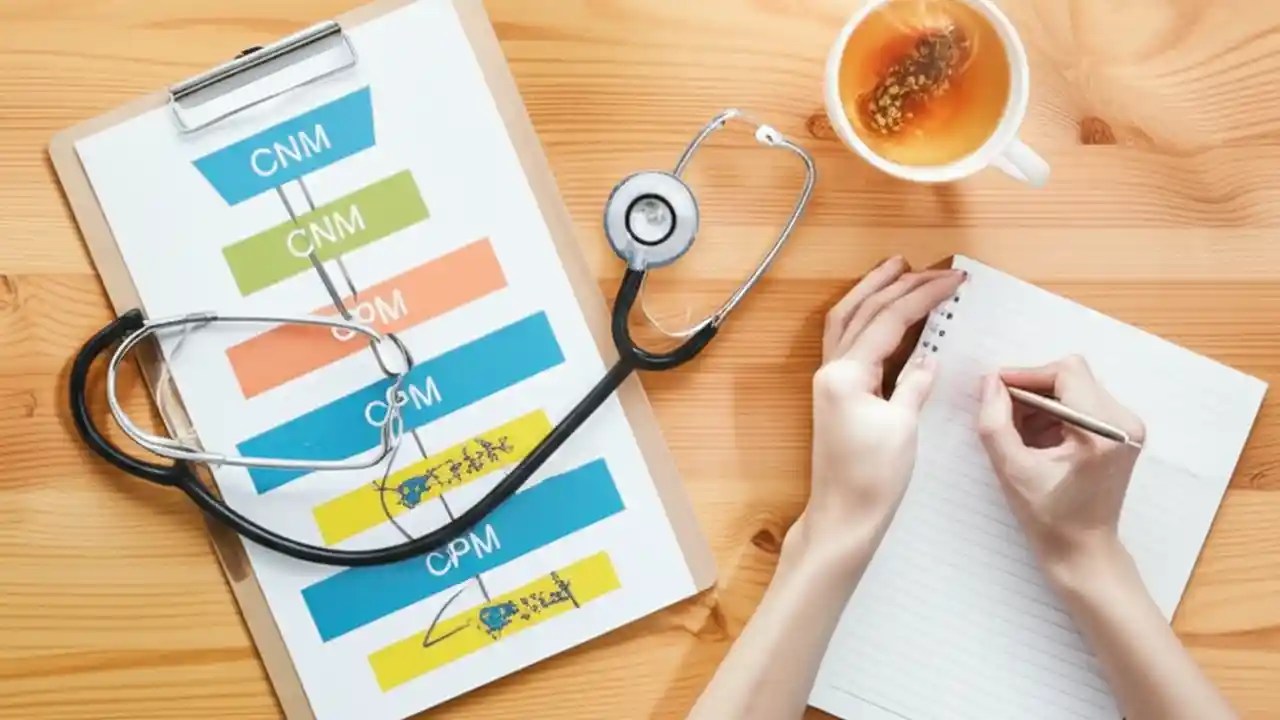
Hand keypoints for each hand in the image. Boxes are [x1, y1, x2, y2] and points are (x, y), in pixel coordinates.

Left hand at [798, 257, 964, 551]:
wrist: (844, 517)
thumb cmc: (871, 480)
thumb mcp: (902, 428)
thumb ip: (914, 385)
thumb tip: (927, 359)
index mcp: (845, 374)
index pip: (888, 320)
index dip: (922, 296)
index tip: (953, 280)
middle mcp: (831, 371)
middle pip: (862, 310)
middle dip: (897, 284)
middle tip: (930, 267)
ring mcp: (830, 382)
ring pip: (849, 321)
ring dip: (874, 293)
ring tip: (898, 270)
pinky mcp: (836, 395)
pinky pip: (850, 343)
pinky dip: (868, 321)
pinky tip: (885, 315)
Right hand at [976, 355, 1146, 582]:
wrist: (1083, 550)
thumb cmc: (1047, 517)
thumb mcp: (1011, 469)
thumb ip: (995, 421)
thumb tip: (989, 381)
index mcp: (1103, 430)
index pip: (1065, 372)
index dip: (1025, 375)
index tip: (995, 390)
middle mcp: (1124, 422)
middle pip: (1071, 377)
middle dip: (1032, 390)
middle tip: (1003, 414)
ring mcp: (1127, 427)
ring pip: (1075, 388)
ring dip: (1041, 403)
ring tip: (1019, 433)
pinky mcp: (1122, 434)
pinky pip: (1082, 404)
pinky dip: (1054, 414)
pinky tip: (1037, 440)